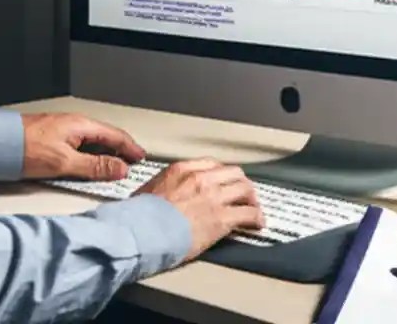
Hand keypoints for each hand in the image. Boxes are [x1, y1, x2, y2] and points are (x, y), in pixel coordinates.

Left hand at [20, 113, 145, 180]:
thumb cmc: (25, 149)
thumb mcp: (65, 163)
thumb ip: (94, 166)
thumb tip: (120, 168)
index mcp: (81, 125)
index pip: (115, 135)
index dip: (130, 147)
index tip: (140, 157)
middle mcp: (74, 123)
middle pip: (105, 136)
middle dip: (120, 149)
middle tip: (131, 163)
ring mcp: (62, 128)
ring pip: (92, 140)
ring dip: (104, 152)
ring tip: (112, 167)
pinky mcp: (52, 136)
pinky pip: (79, 144)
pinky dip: (90, 154)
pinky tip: (88, 164)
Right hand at [133, 159, 265, 261]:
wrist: (142, 230)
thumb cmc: (139, 216)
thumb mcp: (147, 190)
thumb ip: (162, 186)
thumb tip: (161, 194)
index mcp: (181, 169)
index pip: (212, 164)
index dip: (223, 174)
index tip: (224, 181)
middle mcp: (201, 179)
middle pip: (233, 173)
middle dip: (241, 183)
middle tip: (243, 194)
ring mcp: (213, 197)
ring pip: (245, 190)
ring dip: (252, 199)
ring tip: (254, 208)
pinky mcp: (222, 218)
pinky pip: (249, 214)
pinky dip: (257, 218)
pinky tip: (258, 224)